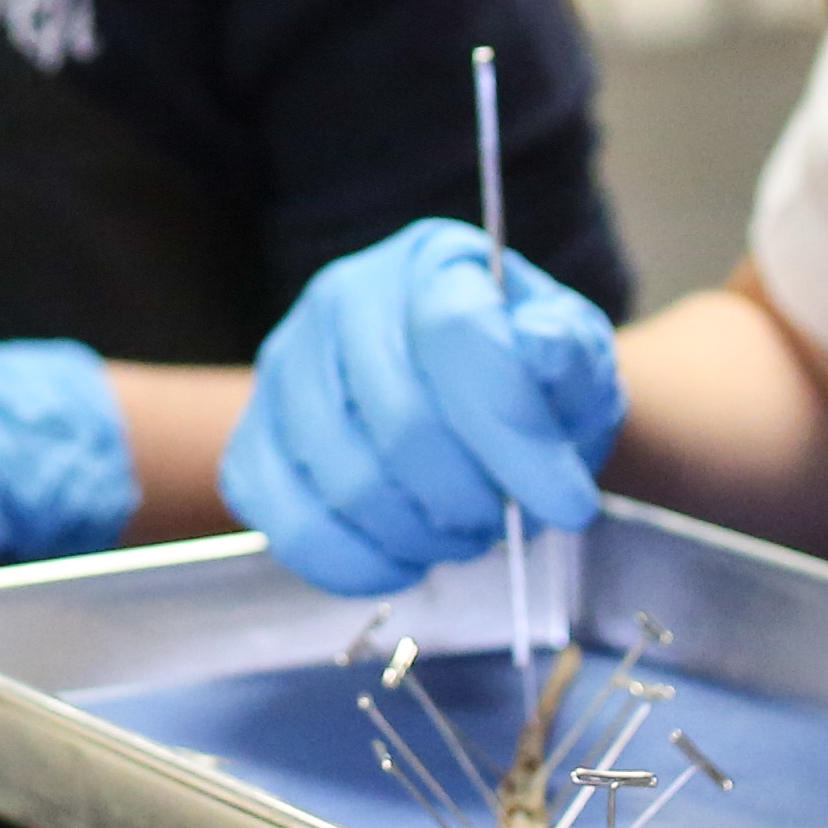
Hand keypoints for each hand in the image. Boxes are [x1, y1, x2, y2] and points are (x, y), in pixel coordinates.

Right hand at [220, 219, 625, 598]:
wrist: (464, 405)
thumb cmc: (524, 380)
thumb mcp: (573, 356)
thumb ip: (565, 353)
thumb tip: (539, 349)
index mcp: (430, 264)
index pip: (459, 339)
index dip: (516, 435)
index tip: (570, 504)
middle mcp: (342, 300)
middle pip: (403, 424)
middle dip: (472, 500)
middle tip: (506, 522)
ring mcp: (284, 370)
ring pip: (347, 482)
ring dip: (422, 537)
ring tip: (461, 534)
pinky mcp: (254, 441)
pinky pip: (289, 522)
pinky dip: (356, 562)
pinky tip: (403, 559)